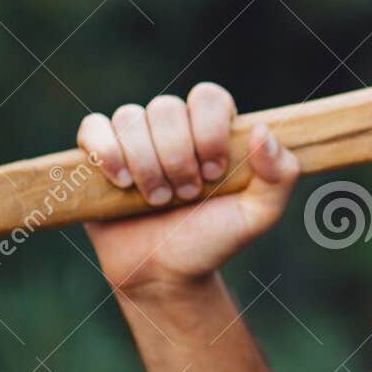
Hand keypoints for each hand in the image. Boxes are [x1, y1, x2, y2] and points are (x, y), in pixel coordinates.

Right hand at [76, 84, 299, 291]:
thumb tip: (262, 131)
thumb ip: (280, 174)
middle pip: (166, 107)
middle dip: (176, 157)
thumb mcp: (258, 214)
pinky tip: (122, 182)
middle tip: (186, 195)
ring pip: (131, 117)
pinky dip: (105, 151)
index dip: (209, 131)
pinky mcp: (98, 155)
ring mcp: (134, 138)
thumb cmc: (212, 240)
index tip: (213, 174)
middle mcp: (173, 126)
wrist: (166, 275)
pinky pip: (92, 127)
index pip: (208, 97)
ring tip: (157, 199)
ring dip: (146, 163)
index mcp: (212, 129)